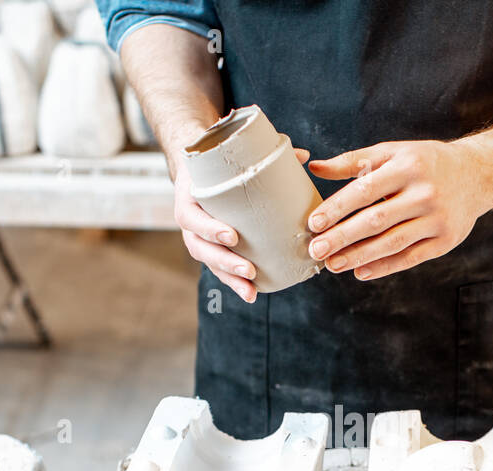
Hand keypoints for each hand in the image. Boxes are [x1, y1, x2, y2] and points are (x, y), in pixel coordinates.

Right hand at [173, 147, 310, 301]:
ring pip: (210, 264)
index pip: (191, 217)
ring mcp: (198, 238)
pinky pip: (219, 269)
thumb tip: (303, 156)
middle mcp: (190, 222)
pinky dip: (234, 282)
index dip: (209, 229)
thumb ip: (263, 155)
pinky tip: (251, 293)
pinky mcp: (211, 249)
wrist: (197, 171)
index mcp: (188, 198)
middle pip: (201, 249)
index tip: (232, 236)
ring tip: (251, 291)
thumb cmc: (217, 163)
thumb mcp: (229, 156)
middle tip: (249, 271)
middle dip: (225, 262)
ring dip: (230, 279)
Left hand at [305, 140, 491, 280]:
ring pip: (392, 242)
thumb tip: (315, 168)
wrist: (478, 174)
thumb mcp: (394, 152)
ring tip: (332, 264)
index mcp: (407, 166)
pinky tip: (360, 272)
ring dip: (359, 256)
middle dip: (342, 237)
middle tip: (316, 250)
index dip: (337, 208)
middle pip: (376, 220)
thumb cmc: (426, 163)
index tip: (313, 223)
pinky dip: (384, 267)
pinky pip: (410, 258)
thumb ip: (354, 161)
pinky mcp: (445, 241)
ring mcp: (437, 219)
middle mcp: (424, 193)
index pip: (365, 189)